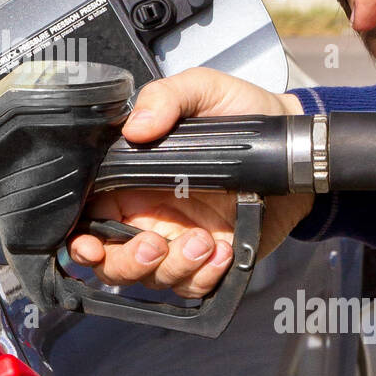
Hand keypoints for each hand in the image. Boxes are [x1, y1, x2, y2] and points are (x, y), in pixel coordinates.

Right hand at [67, 68, 314, 297]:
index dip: (80, 240)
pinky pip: (194, 286)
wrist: (294, 145)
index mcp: (132, 180)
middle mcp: (148, 215)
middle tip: (155, 244)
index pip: (89, 217)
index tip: (89, 245)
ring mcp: (179, 241)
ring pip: (152, 278)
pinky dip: (204, 277)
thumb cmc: (242, 113)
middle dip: (126, 263)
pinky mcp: (211, 260)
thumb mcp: (202, 89)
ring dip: (174, 268)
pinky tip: (223, 252)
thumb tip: (136, 128)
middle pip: (112, 261)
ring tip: (204, 242)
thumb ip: (165, 97)